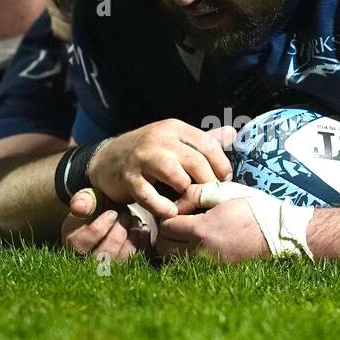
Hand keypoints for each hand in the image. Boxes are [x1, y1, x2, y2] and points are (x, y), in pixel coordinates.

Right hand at [60, 188, 152, 259]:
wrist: (112, 214)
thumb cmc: (98, 206)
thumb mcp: (88, 200)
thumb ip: (83, 201)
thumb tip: (77, 208)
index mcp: (72, 242)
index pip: (84, 241)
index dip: (101, 226)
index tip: (113, 213)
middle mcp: (85, 259)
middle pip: (103, 254)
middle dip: (118, 234)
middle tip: (126, 216)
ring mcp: (105, 267)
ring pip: (119, 260)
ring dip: (131, 239)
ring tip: (135, 221)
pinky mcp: (123, 267)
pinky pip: (134, 261)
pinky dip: (141, 244)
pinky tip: (143, 229)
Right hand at [87, 119, 231, 217]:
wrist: (107, 160)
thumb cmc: (149, 153)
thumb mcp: (175, 140)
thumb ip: (203, 140)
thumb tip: (232, 133)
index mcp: (174, 128)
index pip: (207, 143)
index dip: (221, 164)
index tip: (225, 179)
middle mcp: (159, 139)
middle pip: (195, 161)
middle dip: (208, 182)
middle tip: (210, 196)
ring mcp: (142, 158)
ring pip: (176, 176)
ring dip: (186, 192)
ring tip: (189, 201)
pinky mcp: (129, 178)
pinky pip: (151, 196)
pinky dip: (163, 207)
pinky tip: (171, 212)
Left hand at [157, 180, 314, 260]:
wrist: (281, 235)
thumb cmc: (255, 209)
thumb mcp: (225, 193)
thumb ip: (195, 194)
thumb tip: (176, 203)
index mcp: (202, 230)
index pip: (165, 227)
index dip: (167, 217)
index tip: (175, 211)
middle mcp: (202, 253)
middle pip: (164, 249)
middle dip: (165, 235)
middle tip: (176, 224)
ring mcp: (210, 266)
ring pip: (175, 261)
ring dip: (175, 248)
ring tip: (186, 235)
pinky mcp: (219, 273)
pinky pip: (192, 267)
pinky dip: (189, 257)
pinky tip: (201, 245)